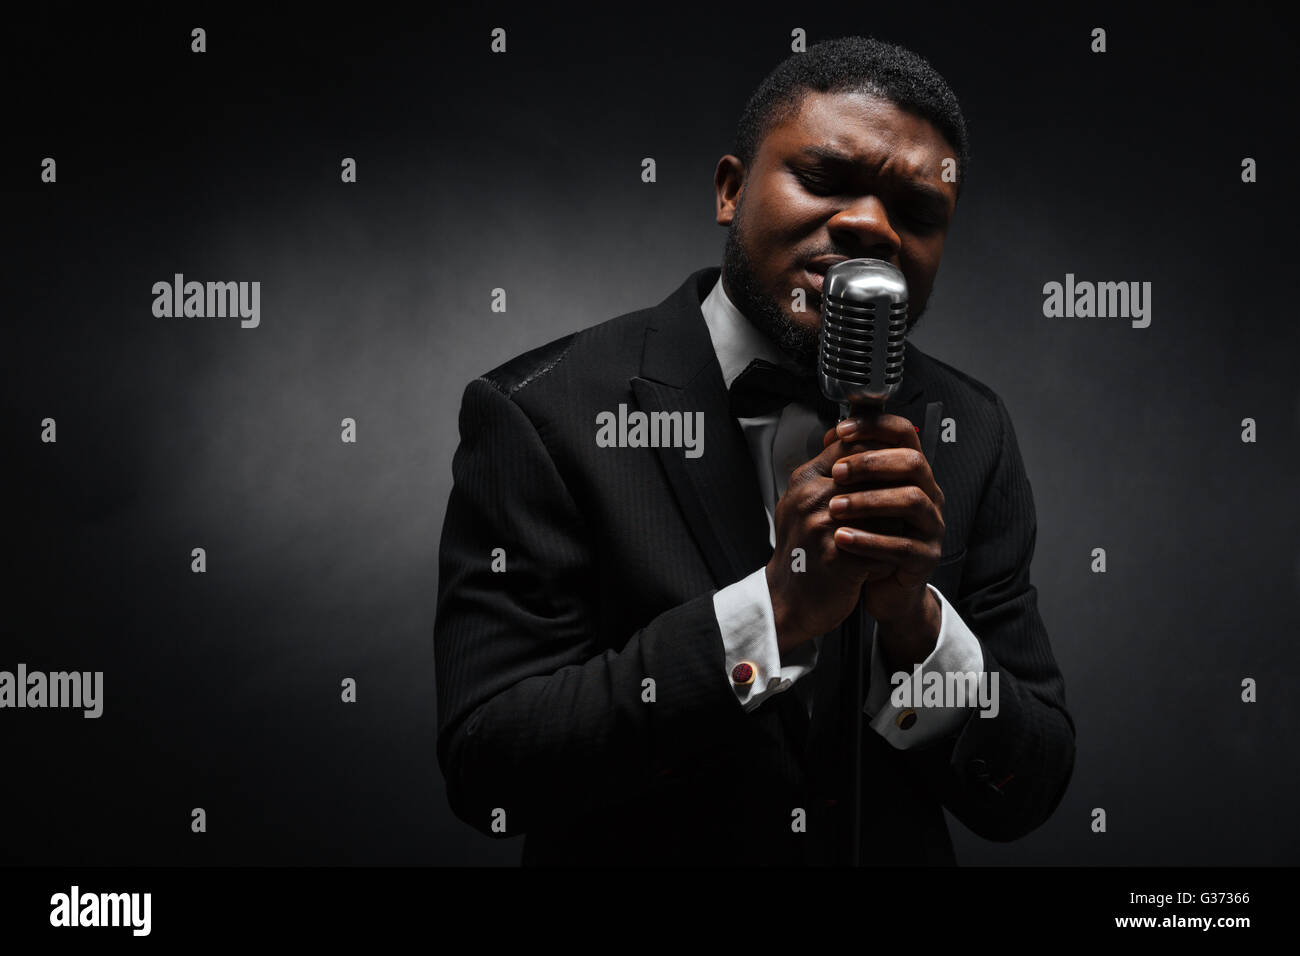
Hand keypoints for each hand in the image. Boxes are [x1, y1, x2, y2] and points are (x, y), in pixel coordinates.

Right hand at [764, 431, 891, 653]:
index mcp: (804, 481)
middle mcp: (810, 498)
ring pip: (884, 508)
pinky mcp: (838, 556)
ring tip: (894, 536)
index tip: (894, 467)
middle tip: (903, 503)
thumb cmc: (801, 552)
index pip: (849, 446)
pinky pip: (882, 544)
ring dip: (895, 523)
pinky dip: (888, 554)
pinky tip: (883, 562)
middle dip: (892, 489)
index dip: (877, 455)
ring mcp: (822, 526)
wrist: (788, 600)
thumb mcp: (803, 504)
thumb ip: (827, 476)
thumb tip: (857, 447)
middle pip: (871, 474)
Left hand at [823, 409, 945, 632]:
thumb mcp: (857, 497)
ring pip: (912, 501)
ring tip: (835, 508)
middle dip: (871, 463)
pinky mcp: (927, 557)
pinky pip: (904, 546)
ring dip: (870, 501)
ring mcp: (931, 526)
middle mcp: (927, 493)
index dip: (875, 426)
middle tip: (836, 473)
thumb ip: (849, 467)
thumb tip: (834, 435)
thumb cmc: (868, 535)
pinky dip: (870, 541)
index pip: (904, 434)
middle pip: (913, 462)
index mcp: (910, 473)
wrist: (879, 587)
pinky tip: (842, 539)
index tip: (841, 431)